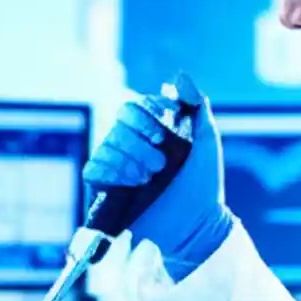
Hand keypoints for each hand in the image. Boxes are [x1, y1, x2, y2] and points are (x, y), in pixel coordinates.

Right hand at [82, 74, 232, 278]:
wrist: (194, 225)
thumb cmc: (203, 185)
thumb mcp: (206, 142)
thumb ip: (196, 106)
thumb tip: (179, 76)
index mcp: (150, 129)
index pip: (133, 106)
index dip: (145, 117)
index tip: (164, 136)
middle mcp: (130, 144)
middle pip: (118, 125)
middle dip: (139, 143)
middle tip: (160, 165)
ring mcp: (115, 165)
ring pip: (106, 145)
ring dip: (129, 161)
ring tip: (148, 179)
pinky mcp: (103, 186)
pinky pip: (94, 167)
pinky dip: (111, 172)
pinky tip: (130, 183)